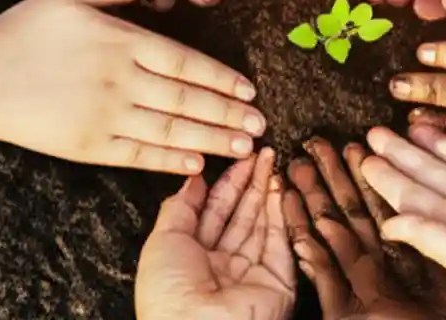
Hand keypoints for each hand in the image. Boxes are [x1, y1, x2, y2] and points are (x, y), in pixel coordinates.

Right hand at [0, 0, 264, 173]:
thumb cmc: (25, 31)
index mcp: (121, 42)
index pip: (185, 62)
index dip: (221, 78)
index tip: (248, 89)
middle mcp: (120, 81)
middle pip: (187, 100)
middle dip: (228, 114)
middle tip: (260, 125)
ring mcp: (104, 116)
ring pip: (170, 131)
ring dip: (211, 139)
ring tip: (241, 146)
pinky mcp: (88, 145)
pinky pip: (138, 155)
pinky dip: (169, 161)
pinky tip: (195, 163)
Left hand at [137, 150, 295, 319]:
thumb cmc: (170, 294)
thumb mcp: (162, 241)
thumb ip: (179, 208)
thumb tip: (192, 179)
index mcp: (192, 261)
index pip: (212, 214)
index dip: (224, 185)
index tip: (234, 158)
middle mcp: (223, 267)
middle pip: (240, 216)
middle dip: (249, 183)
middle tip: (259, 151)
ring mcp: (252, 273)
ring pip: (262, 224)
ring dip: (267, 190)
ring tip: (271, 158)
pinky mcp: (278, 280)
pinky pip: (281, 241)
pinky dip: (283, 212)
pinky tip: (281, 184)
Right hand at [282, 138, 445, 319]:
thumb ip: (442, 261)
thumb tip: (426, 220)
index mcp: (403, 271)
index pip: (380, 214)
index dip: (365, 179)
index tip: (353, 147)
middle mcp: (377, 280)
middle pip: (349, 219)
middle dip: (330, 180)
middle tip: (313, 144)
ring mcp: (357, 299)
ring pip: (330, 241)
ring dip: (312, 203)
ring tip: (294, 167)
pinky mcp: (343, 318)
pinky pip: (324, 276)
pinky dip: (309, 248)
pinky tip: (297, 218)